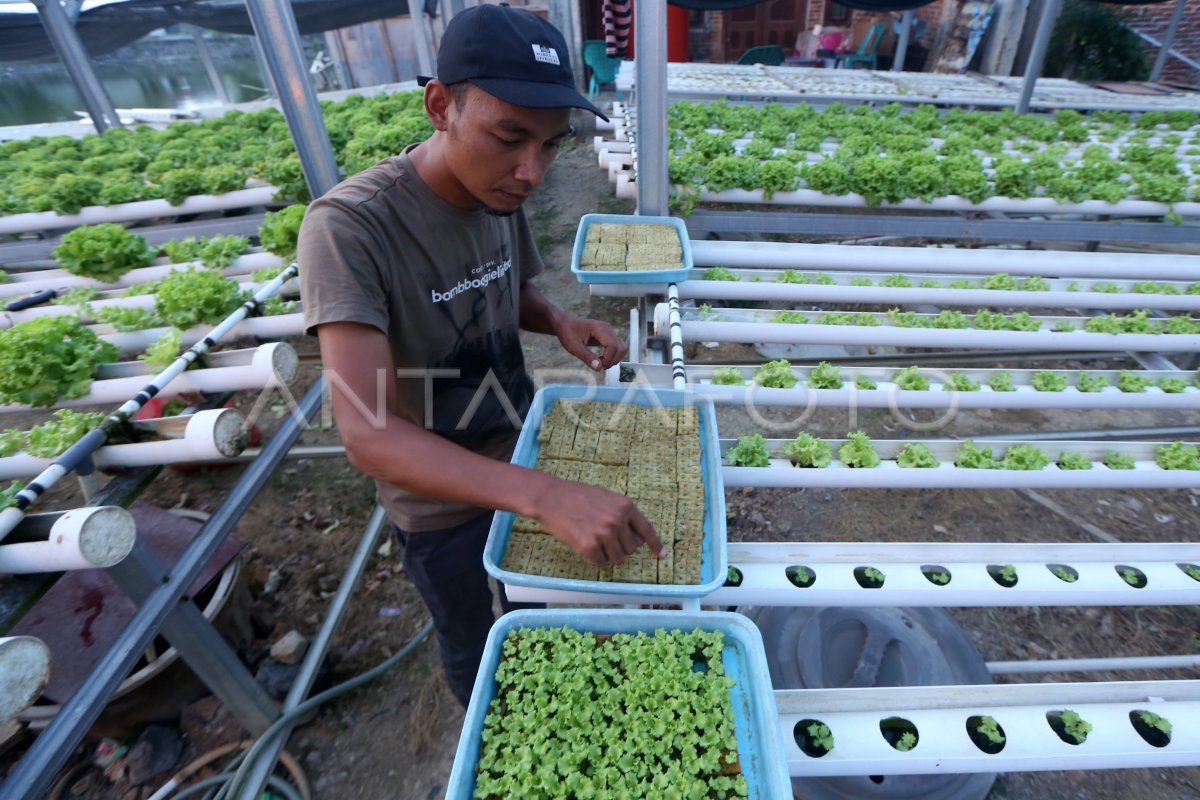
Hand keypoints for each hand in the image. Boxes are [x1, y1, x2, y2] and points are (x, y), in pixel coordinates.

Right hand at [534, 478, 663, 566]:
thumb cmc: (578, 497)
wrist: (551, 498)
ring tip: (594, 541)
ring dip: (608, 555)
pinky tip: (583, 544)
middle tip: (605, 538)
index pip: (647, 530)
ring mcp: (604, 534)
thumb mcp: (607, 498)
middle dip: (621, 547)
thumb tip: (636, 538)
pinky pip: (600, 563)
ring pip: (618, 559)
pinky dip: (594, 559)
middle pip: (631, 549)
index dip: (654, 545)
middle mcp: (617, 520)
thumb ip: (623, 515)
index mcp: (625, 507)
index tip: (661, 555)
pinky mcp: (588, 547)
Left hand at [552, 314, 627, 371]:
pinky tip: (601, 359)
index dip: (608, 359)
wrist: (565, 324)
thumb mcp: (574, 347)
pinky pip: (617, 347)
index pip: (613, 346)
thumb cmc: (567, 333)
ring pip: (622, 348)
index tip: (598, 366)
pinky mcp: (609, 336)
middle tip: (599, 366)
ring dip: (614, 359)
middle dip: (612, 360)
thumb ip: (587, 357)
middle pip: (621, 348)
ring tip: (600, 363)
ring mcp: (610, 332)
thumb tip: (599, 368)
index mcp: (600, 328)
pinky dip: (613, 356)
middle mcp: (608, 329)